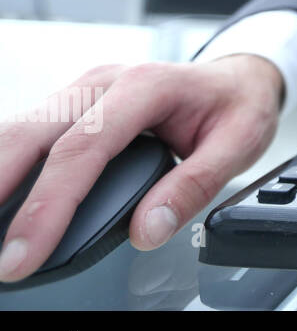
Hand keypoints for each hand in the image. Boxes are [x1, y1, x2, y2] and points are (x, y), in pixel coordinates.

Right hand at [0, 53, 282, 282]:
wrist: (236, 76)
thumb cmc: (235, 106)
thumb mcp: (239, 144)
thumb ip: (194, 186)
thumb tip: (147, 230)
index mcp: (146, 86)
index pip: (84, 148)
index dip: (48, 205)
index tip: (24, 253)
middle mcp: (104, 81)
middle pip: (31, 134)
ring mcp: (81, 90)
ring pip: (18, 129)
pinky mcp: (68, 104)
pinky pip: (25, 133)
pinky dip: (6, 167)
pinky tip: (2, 200)